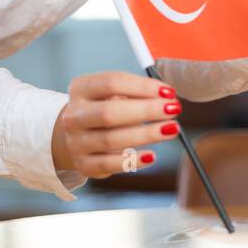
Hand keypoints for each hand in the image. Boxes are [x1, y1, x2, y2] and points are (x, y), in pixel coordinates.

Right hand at [51, 71, 180, 177]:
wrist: (75, 135)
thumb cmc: (103, 108)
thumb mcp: (110, 93)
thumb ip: (134, 92)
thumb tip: (166, 97)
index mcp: (80, 89)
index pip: (112, 83)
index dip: (143, 86)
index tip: (169, 91)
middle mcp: (74, 116)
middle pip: (109, 113)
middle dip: (146, 111)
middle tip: (173, 109)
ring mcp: (76, 142)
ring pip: (111, 140)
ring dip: (146, 134)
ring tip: (172, 129)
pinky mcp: (84, 164)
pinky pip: (110, 164)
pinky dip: (133, 160)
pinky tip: (152, 156)